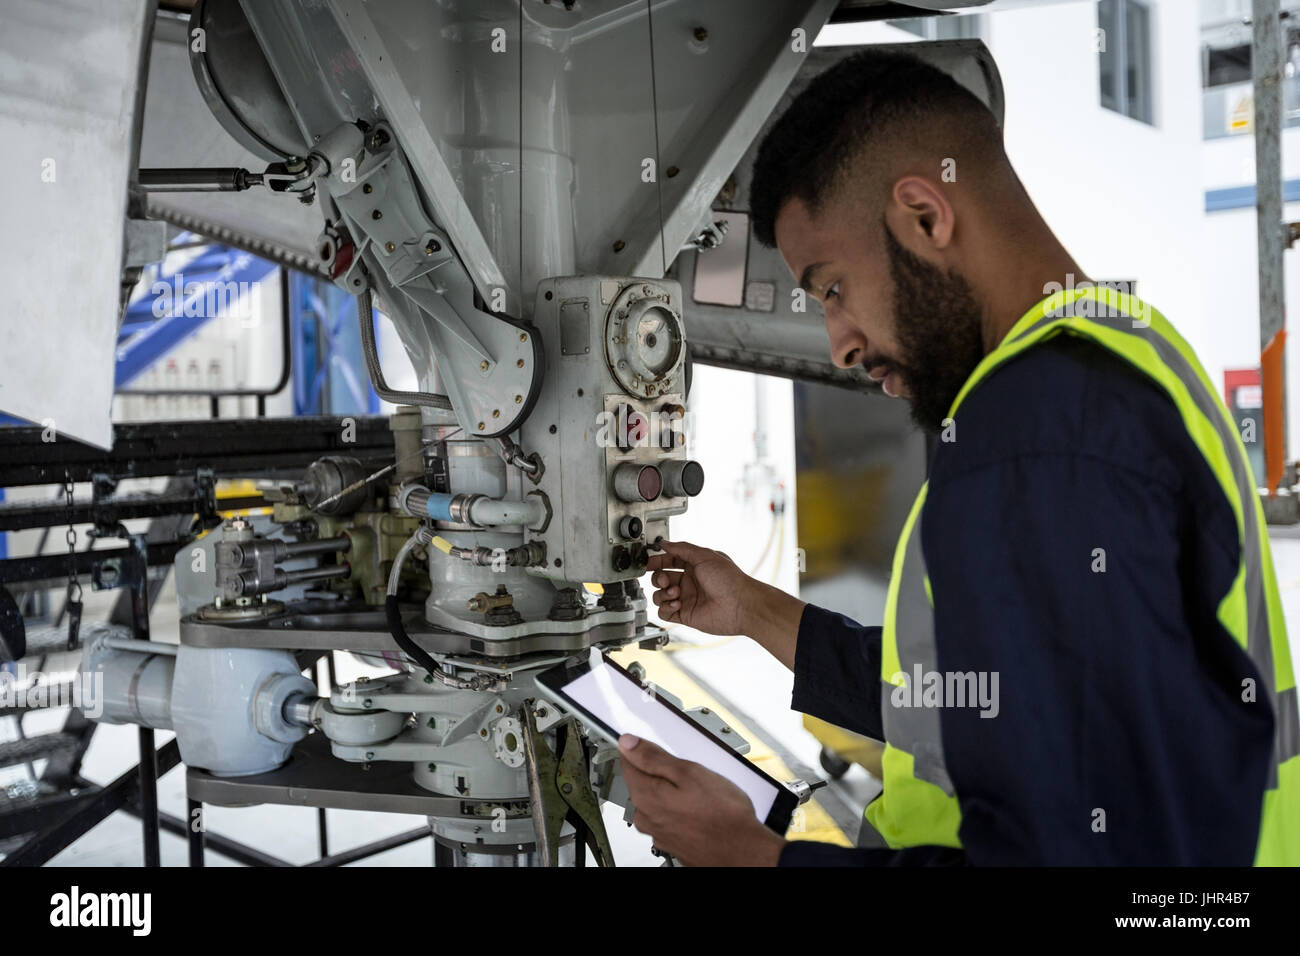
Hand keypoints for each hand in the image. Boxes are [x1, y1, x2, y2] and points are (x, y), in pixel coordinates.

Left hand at [618, 734, 786, 865]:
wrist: (742, 852)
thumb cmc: (722, 815)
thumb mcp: (688, 772)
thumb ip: (654, 757)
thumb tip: (628, 743)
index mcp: (646, 795)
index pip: (627, 762)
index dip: (639, 748)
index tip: (653, 744)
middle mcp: (646, 817)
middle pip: (641, 782)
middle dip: (660, 772)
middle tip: (687, 771)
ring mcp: (658, 833)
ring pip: (656, 801)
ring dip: (671, 793)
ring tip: (699, 793)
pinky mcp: (672, 843)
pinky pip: (668, 818)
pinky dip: (679, 811)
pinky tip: (699, 810)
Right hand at [646, 539, 754, 634]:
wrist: (741, 606)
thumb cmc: (729, 580)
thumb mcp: (705, 556)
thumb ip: (682, 549)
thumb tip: (664, 543)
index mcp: (694, 566)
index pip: (669, 561)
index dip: (657, 560)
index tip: (648, 561)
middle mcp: (689, 582)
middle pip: (661, 578)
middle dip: (658, 577)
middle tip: (665, 579)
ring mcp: (686, 599)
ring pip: (660, 595)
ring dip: (663, 593)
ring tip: (675, 593)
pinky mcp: (685, 615)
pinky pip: (664, 612)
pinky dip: (665, 607)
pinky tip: (677, 604)